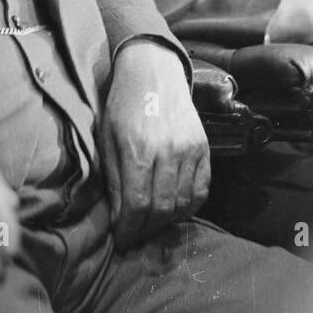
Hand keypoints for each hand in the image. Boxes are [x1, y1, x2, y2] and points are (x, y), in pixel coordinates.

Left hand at [100, 41, 209, 250]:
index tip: (122, 241)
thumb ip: (114, 181)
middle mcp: (168, 151)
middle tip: (135, 236)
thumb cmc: (123, 105)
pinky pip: (202, 189)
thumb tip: (118, 219)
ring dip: (167, 222)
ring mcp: (190, 149)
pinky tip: (175, 209)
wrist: (154, 72)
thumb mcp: (107, 139)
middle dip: (146, 230)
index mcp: (138, 150)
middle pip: (161, 209)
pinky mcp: (204, 147)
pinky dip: (190, 206)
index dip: (129, 230)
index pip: (136, 205)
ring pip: (183, 203)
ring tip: (152, 224)